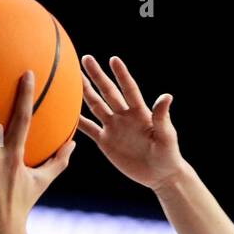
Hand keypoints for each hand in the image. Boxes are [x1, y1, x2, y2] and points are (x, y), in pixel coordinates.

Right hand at [75, 55, 185, 190]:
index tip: (113, 59)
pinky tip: (65, 112)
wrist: (160, 175)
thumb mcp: (167, 136)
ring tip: (71, 78)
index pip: (129, 89)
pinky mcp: (106, 142)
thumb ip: (162, 117)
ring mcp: (113, 128)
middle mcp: (124, 116)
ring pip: (95, 106)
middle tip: (85, 58)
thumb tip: (167, 96)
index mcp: (140, 113)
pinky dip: (77, 121)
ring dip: (84, 92)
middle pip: (107, 92)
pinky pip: (88, 129)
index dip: (121, 75)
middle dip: (97, 76)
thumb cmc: (168, 155)